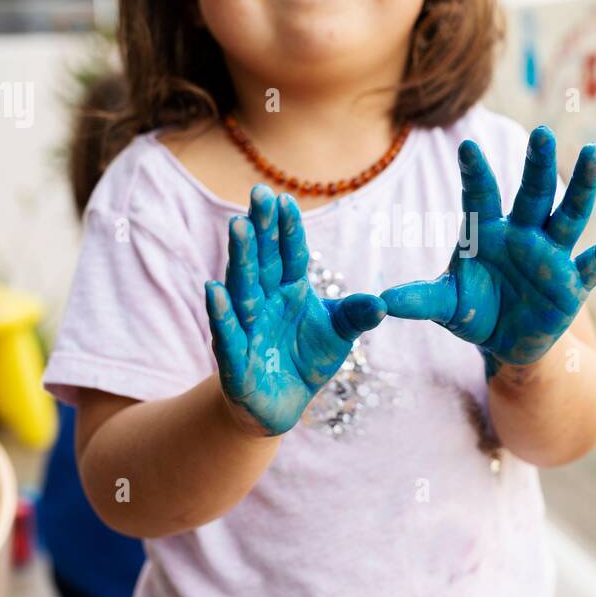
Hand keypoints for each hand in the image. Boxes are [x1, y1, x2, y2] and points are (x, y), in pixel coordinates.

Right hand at [205, 184, 386, 435]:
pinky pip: (227, 334)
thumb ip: (355, 316)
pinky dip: (221, 313)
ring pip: (243, 288)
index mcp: (289, 290)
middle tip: (259, 192)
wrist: (281, 404)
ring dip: (241, 259)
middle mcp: (264, 302)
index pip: (290, 254)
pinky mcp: (235, 360)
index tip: (285, 198)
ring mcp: (246, 328)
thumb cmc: (306, 358)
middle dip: (262, 228)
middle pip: (263, 261)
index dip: (288, 228)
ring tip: (239, 227)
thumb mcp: (338, 335)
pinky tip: (214, 288)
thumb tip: (381, 303)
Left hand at [381, 125, 595, 375]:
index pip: (481, 196)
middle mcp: (522, 234)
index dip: (475, 173)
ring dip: (583, 186)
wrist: (507, 341)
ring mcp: (551, 255)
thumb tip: (380, 301)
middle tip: (541, 134)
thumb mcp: (445, 304)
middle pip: (531, 194)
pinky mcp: (572, 284)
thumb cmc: (474, 310)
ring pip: (569, 215)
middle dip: (537, 166)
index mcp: (487, 231)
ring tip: (594, 151)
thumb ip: (418, 299)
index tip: (466, 146)